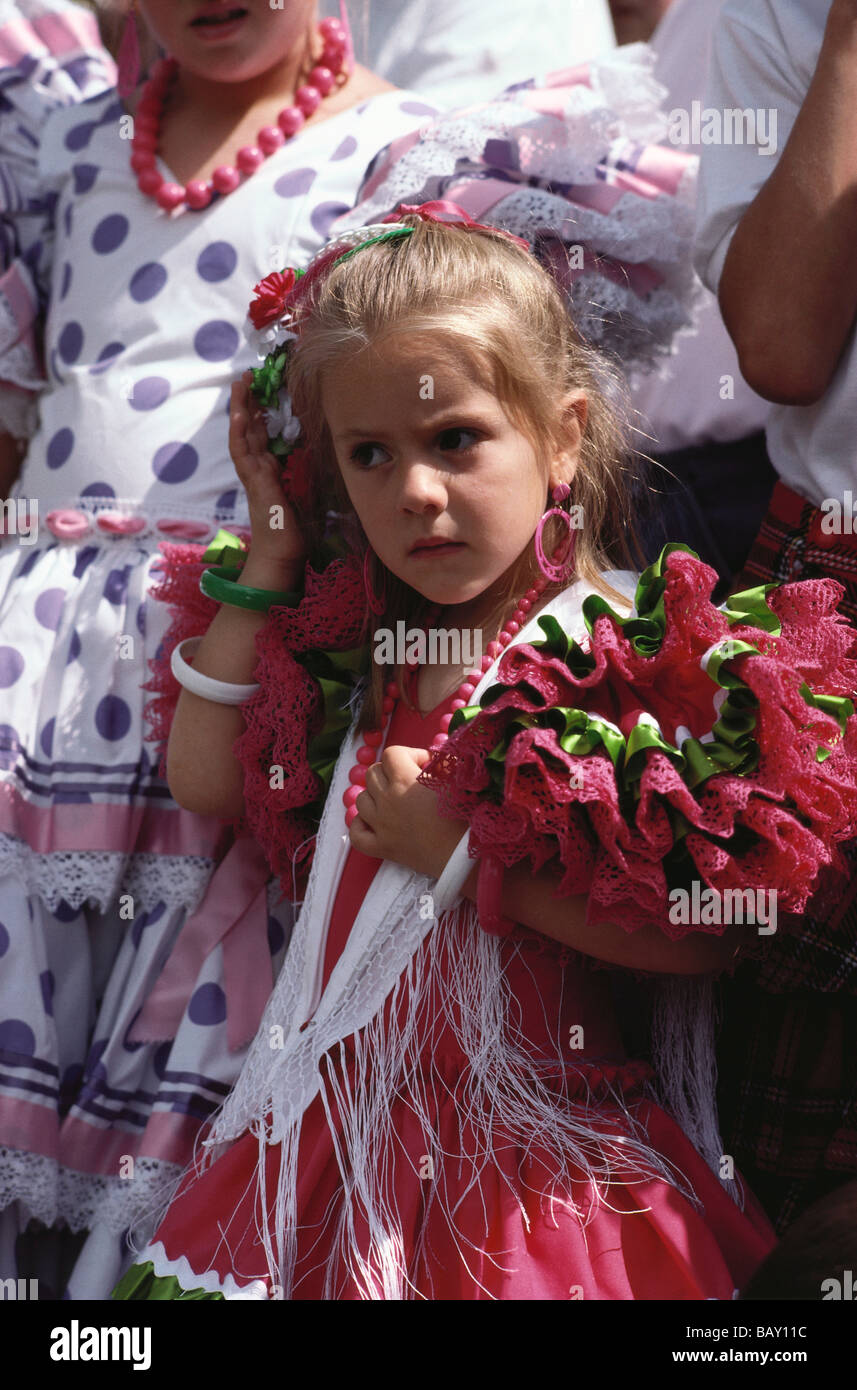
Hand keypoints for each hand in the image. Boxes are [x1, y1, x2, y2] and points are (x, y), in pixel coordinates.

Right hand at [229, 374, 304, 570]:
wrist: (284, 554)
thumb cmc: (297, 528)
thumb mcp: (309, 490)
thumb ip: (311, 470)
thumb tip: (328, 450)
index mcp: (271, 469)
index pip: (264, 433)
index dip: (263, 410)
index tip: (267, 388)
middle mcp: (260, 467)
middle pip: (251, 427)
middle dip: (250, 400)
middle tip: (250, 375)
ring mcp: (254, 473)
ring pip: (243, 434)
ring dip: (241, 408)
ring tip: (241, 384)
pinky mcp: (254, 482)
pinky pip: (242, 453)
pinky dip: (239, 432)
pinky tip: (240, 413)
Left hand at [349, 746, 467, 877]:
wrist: (463, 854)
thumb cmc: (463, 816)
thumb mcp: (454, 781)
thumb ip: (440, 765)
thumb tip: (431, 760)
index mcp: (404, 781)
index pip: (392, 754)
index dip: (408, 754)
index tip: (424, 763)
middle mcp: (387, 800)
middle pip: (372, 773)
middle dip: (390, 771)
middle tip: (408, 780)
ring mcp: (380, 825)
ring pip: (361, 799)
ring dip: (374, 795)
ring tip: (393, 800)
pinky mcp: (381, 847)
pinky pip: (356, 833)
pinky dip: (361, 824)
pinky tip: (373, 821)